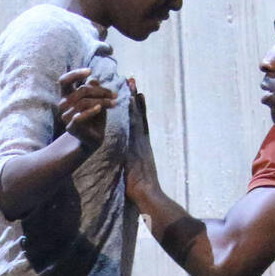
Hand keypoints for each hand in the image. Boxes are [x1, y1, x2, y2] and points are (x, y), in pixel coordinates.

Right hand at [58, 67, 115, 147]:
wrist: (93, 138)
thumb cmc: (95, 117)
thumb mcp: (97, 100)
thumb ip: (95, 90)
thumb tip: (93, 80)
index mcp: (67, 95)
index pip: (64, 80)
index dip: (75, 74)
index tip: (90, 70)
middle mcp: (63, 104)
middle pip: (81, 90)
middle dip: (100, 91)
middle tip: (114, 94)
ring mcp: (65, 116)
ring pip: (84, 102)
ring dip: (101, 101)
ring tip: (114, 103)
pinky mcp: (71, 127)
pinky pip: (80, 115)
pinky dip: (91, 111)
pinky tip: (100, 108)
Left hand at [123, 77, 160, 204]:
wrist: (148, 194)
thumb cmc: (141, 191)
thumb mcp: (134, 175)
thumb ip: (130, 166)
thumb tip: (126, 166)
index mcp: (142, 148)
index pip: (139, 124)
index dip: (137, 110)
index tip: (135, 95)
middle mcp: (143, 141)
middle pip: (138, 115)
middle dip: (135, 98)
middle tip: (131, 81)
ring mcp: (142, 141)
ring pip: (137, 115)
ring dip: (134, 98)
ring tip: (131, 82)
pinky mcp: (140, 143)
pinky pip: (136, 123)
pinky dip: (135, 110)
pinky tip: (132, 98)